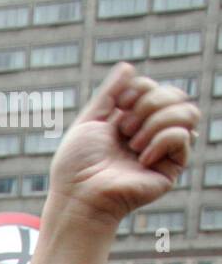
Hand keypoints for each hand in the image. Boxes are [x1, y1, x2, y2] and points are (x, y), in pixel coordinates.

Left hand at [49, 64, 197, 227]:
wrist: (79, 197)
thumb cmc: (76, 165)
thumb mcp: (89, 120)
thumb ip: (109, 93)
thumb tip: (129, 67)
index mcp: (132, 122)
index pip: (154, 88)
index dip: (140, 88)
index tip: (118, 105)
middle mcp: (150, 134)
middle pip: (175, 95)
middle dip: (150, 102)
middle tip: (124, 129)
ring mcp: (162, 151)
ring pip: (187, 112)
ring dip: (157, 120)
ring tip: (132, 144)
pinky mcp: (171, 169)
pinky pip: (183, 136)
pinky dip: (160, 140)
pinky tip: (141, 159)